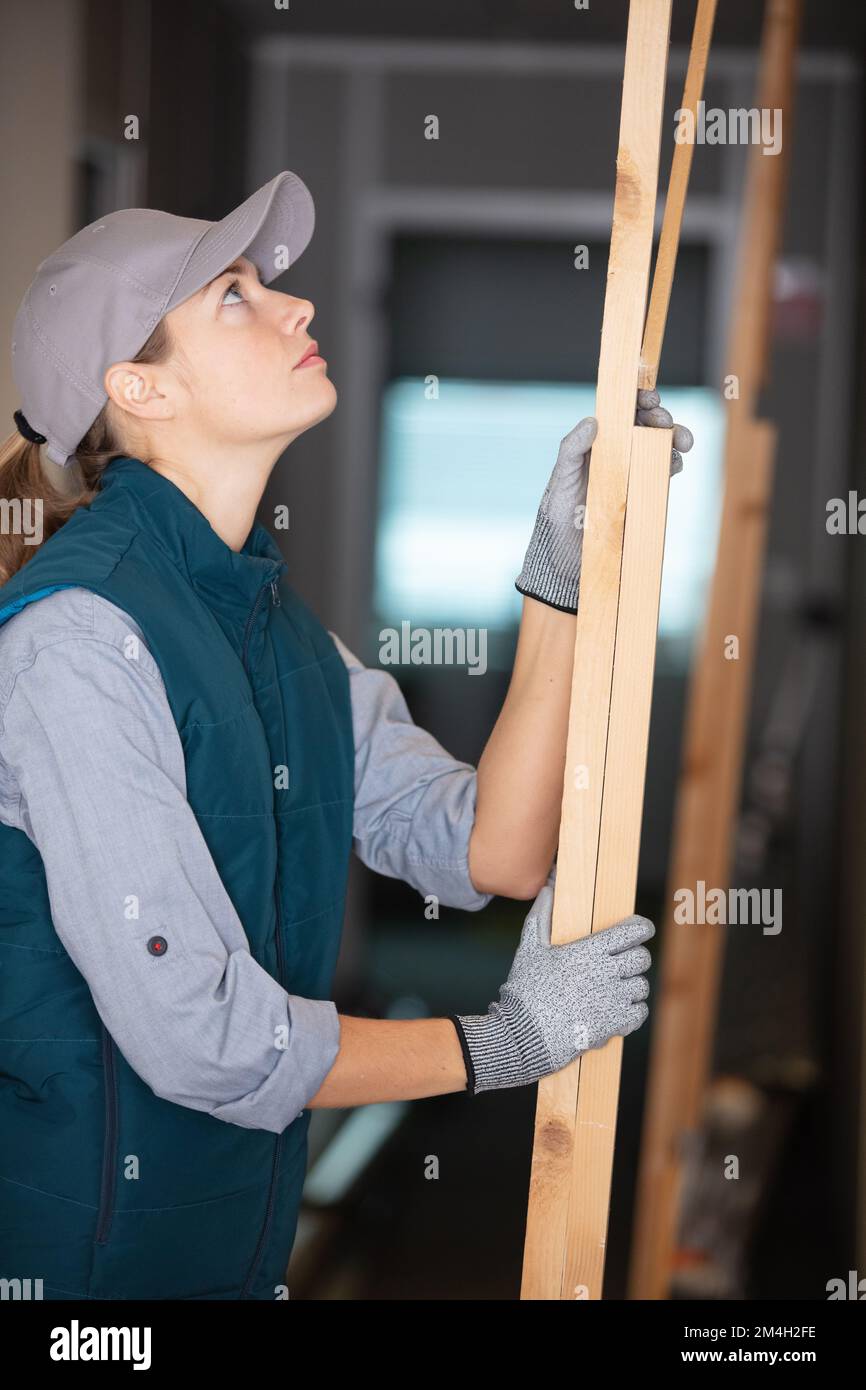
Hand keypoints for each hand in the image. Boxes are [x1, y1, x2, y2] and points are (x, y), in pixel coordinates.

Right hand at [452, 875, 654, 1094]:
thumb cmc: (526, 989)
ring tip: (617, 986)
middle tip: (625, 960)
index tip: (642, 928)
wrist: (525, 1033)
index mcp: (590, 951)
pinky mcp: (614, 1025)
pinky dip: (633, 1010)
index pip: (633, 931)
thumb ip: (540, 916)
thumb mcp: (530, 949)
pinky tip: (619, 1008)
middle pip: (642, 958)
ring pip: (641, 986)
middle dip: (636, 956)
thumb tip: (547, 889)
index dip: (642, 927)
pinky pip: (638, 1013)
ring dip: (632, 984)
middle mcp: (606, 973)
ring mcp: (612, 1000)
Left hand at [514, 389, 693, 613]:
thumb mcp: (559, 480)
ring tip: (680, 442)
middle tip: (664, 421)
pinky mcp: (643, 495)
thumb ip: (571, 449)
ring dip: (674, 438)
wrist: (568, 559)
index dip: (637, 400)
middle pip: (645, 425)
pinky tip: (674, 463)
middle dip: (661, 417)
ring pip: (659, 446)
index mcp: (596, 444)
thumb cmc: (558, 516)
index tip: (648, 398)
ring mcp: (631, 473)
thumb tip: (594, 420)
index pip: (620, 413)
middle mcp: (616, 454)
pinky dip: (672, 463)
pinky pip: (663, 473)